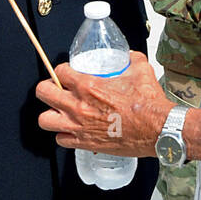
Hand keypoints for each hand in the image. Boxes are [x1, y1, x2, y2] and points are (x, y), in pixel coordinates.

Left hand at [36, 52, 168, 155]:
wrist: (156, 129)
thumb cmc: (148, 103)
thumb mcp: (140, 70)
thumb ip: (130, 59)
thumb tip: (128, 56)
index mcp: (89, 86)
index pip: (60, 72)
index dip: (62, 70)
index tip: (67, 74)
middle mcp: (79, 106)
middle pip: (43, 93)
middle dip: (47, 88)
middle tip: (56, 90)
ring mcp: (79, 126)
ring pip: (45, 120)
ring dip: (50, 114)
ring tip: (59, 112)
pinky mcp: (85, 143)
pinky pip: (60, 140)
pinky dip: (64, 135)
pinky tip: (72, 130)